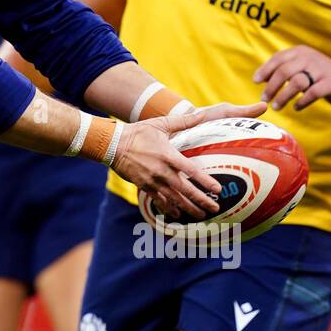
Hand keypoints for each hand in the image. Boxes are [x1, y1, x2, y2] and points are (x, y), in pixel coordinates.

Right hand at [114, 102, 266, 218]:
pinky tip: (177, 215)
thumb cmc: (138, 132)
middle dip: (202, 201)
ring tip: (200, 216)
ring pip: (174, 199)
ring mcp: (152, 181)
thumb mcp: (160, 124)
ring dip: (188, 209)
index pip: (192, 171)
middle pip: (186, 191)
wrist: (112, 144)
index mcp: (169, 155)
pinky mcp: (143, 186)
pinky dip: (168, 209)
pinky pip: (158, 201)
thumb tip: (202, 114)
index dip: (205, 182)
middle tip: (215, 210)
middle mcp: (162, 171)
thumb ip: (183, 121)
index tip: (217, 190)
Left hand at [254, 45, 330, 110]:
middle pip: (284, 71)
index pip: (278, 58)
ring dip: (283, 96)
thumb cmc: (319, 75)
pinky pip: (312, 93)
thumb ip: (283, 68)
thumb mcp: (302, 66)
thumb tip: (259, 77)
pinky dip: (301, 102)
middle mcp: (309, 57)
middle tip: (264, 99)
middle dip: (271, 87)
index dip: (265, 70)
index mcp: (300, 51)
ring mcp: (321, 70)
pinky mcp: (330, 83)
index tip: (255, 81)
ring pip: (296, 83)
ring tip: (276, 107)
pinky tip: (296, 107)